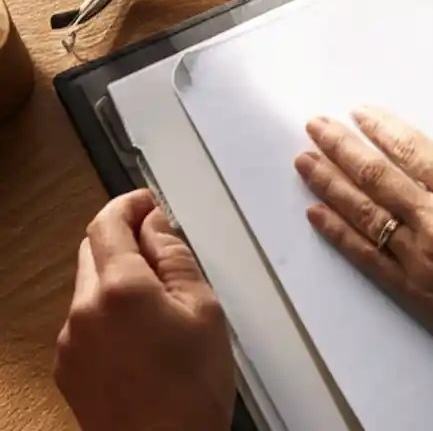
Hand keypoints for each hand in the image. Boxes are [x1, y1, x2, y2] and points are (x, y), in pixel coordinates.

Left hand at [55, 190, 234, 430]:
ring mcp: (70, 340)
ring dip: (117, 281)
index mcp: (120, 288)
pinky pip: (85, 323)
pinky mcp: (67, 366)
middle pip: (93, 252)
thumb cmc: (192, 389)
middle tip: (162, 249)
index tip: (147, 202)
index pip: (109, 224)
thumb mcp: (205, 310)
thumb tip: (158, 226)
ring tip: (162, 306)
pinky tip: (142, 337)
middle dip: (124, 242)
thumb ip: (176, 259)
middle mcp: (84, 309)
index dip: (129, 205)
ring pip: (89, 288)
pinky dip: (108, 315)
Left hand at [296, 109, 432, 429]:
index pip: (414, 151)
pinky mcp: (414, 292)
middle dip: (342, 147)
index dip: (382, 128)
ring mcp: (420, 259)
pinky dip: (338, 234)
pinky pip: (366, 257)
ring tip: (304, 161)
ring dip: (330, 183)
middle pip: (377, 176)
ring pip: (363, 212)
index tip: (358, 112)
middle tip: (315, 125)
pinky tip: (317, 216)